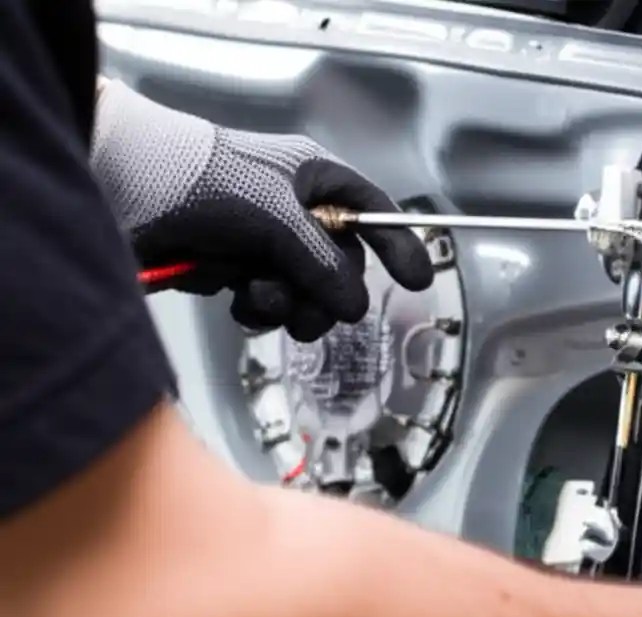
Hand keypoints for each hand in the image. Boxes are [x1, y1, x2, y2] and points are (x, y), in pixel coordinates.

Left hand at [90, 79, 433, 341]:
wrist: (122, 190)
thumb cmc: (202, 180)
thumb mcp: (275, 217)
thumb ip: (322, 264)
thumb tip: (355, 307)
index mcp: (314, 179)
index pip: (373, 213)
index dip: (398, 246)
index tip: (417, 282)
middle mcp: (295, 211)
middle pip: (341, 266)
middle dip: (325, 291)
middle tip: (311, 306)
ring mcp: (264, 243)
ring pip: (305, 292)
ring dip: (289, 304)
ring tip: (258, 296)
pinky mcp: (234, 270)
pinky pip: (269, 304)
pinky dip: (258, 309)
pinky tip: (236, 298)